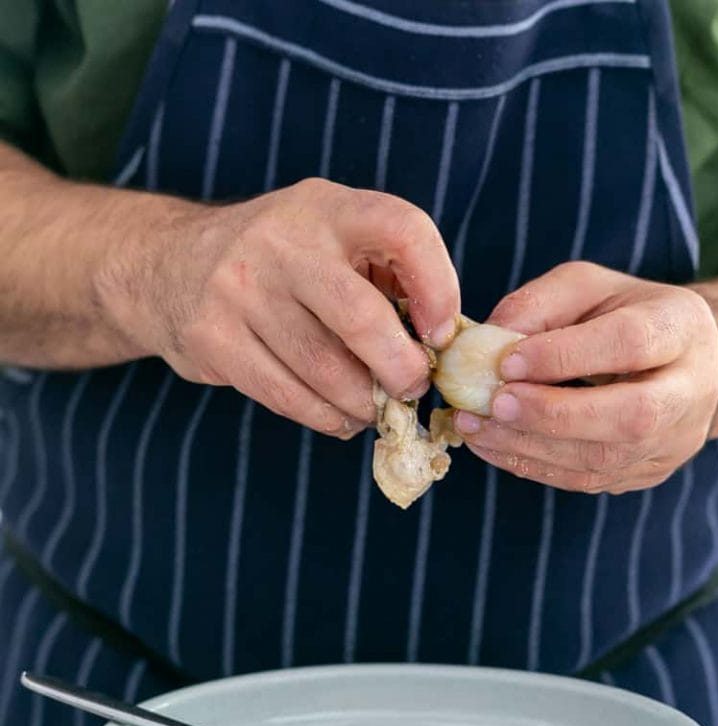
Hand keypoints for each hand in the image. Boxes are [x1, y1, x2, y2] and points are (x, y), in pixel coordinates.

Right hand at [102, 178, 458, 437]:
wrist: (168, 264)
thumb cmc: (280, 261)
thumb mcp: (328, 238)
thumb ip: (384, 274)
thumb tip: (443, 344)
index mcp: (327, 208)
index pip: (402, 228)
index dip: (438, 284)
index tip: (440, 332)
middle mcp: (281, 241)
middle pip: (361, 317)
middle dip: (401, 369)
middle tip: (412, 389)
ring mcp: (240, 289)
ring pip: (324, 369)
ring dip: (363, 404)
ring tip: (376, 410)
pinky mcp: (213, 338)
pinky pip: (287, 396)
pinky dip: (326, 418)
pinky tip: (341, 418)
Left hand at [453, 262, 717, 493]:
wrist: (679, 362)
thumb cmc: (625, 314)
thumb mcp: (587, 287)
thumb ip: (540, 305)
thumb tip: (486, 341)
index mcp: (681, 328)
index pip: (629, 343)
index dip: (566, 355)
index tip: (507, 361)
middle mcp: (690, 392)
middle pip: (630, 416)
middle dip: (552, 414)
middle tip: (493, 404)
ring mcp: (672, 443)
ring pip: (602, 460)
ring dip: (528, 446)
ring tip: (474, 426)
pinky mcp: (644, 474)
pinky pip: (585, 480)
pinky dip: (530, 465)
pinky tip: (490, 445)